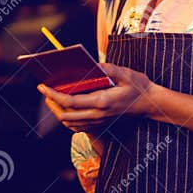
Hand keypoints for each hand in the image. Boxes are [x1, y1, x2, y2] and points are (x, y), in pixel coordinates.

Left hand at [37, 63, 156, 132]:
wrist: (150, 104)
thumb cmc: (139, 86)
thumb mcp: (126, 73)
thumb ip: (108, 69)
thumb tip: (92, 65)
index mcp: (102, 101)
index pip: (70, 102)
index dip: (53, 95)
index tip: (43, 86)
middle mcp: (98, 115)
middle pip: (65, 115)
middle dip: (51, 103)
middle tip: (44, 90)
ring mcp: (99, 121)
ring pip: (69, 123)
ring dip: (58, 112)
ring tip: (51, 98)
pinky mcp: (100, 124)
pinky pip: (77, 126)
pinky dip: (67, 118)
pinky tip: (64, 107)